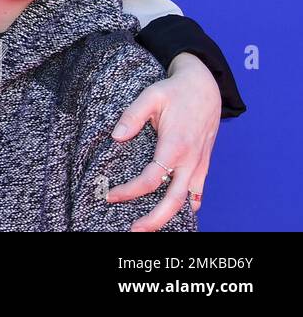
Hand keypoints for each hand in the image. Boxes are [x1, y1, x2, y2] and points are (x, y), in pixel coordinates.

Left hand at [107, 53, 220, 230]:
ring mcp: (199, 163)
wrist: (206, 86)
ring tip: (151, 227)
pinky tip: (180, 213)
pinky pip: (198, 191)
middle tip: (134, 230)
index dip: (130, 191)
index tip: (110, 195)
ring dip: (170, 216)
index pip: (152, 179)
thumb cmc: (175, 91)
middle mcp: (190, 159)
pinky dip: (189, 205)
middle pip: (174, 199)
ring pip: (187, 199)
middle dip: (155, 219)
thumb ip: (132, 116)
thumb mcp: (151, 95)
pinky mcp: (204, 163)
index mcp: (175, 145)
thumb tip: (116, 137)